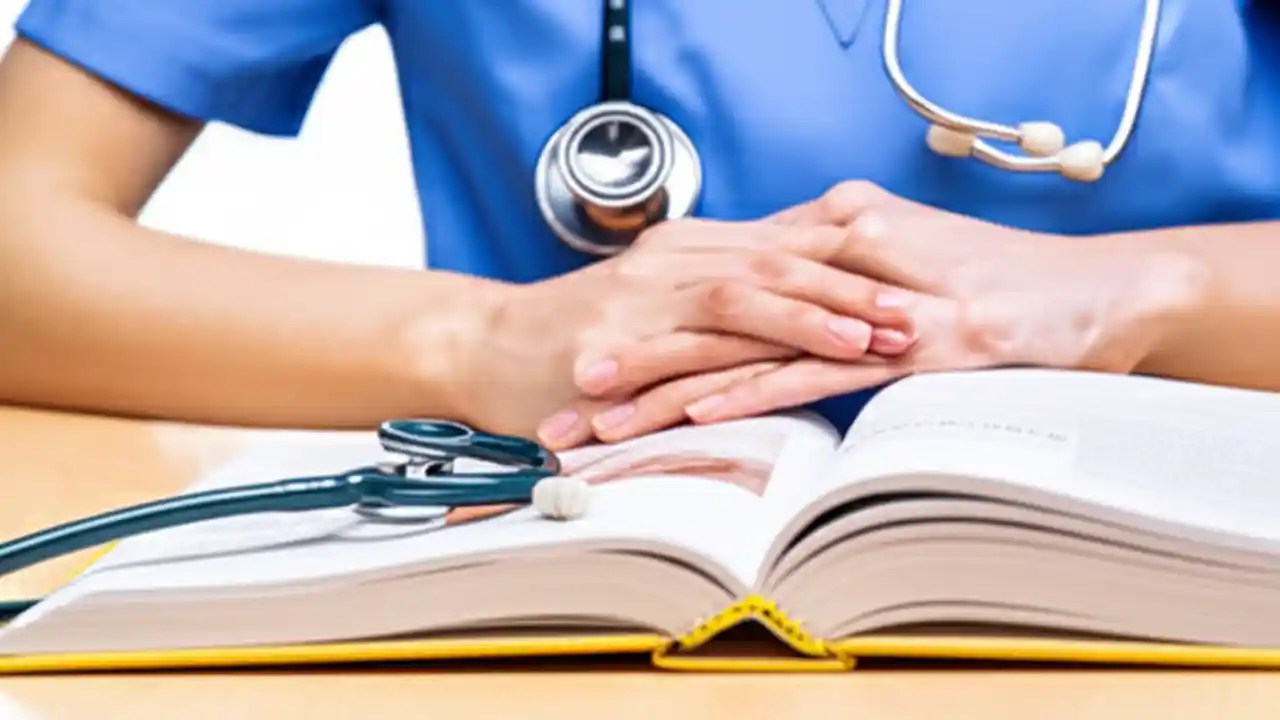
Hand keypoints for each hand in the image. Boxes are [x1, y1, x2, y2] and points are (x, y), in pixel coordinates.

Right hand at [447, 215, 916, 443]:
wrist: (484, 348)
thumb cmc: (576, 338)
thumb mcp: (657, 308)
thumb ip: (720, 310)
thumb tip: (795, 316)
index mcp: (691, 246)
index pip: (790, 244)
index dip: (856, 263)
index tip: (917, 282)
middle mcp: (673, 259)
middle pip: (784, 260)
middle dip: (859, 286)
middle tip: (921, 310)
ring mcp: (644, 296)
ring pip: (750, 292)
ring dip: (820, 314)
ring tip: (877, 336)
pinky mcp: (620, 340)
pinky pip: (696, 342)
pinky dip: (752, 354)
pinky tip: (787, 370)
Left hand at [575, 181, 1204, 432]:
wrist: (1098, 291)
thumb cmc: (999, 291)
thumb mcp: (899, 284)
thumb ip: (834, 298)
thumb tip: (782, 332)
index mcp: (827, 235)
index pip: (721, 288)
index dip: (654, 325)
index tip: (595, 363)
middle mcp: (835, 253)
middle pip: (713, 310)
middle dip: (635, 353)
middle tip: (567, 390)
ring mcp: (869, 297)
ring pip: (747, 339)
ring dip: (670, 378)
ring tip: (605, 410)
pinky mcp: (908, 340)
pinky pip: (814, 366)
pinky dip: (753, 390)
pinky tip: (699, 412)